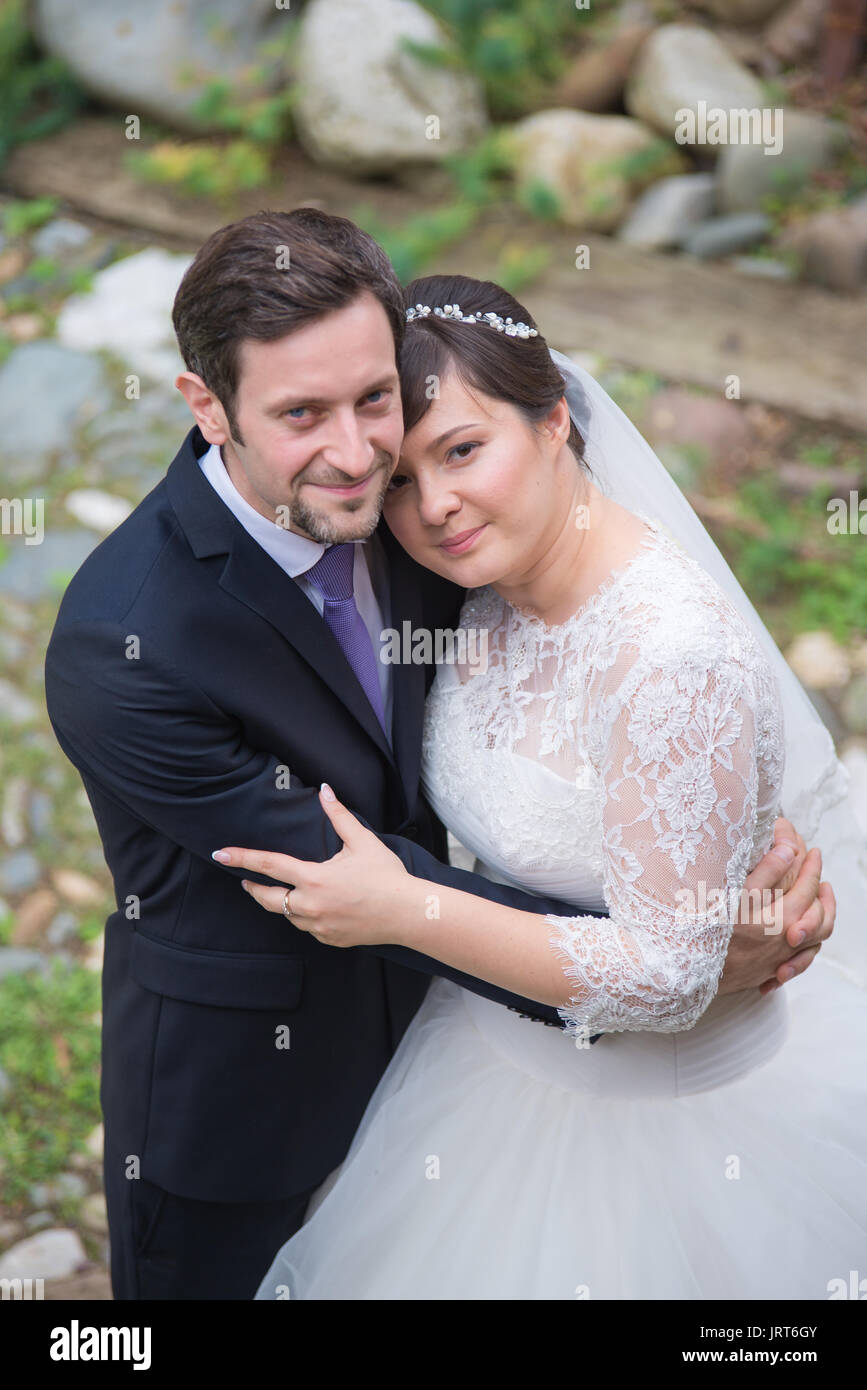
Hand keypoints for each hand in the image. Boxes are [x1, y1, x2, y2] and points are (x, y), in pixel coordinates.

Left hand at [211, 784, 410, 946]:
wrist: (408, 914)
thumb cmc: (387, 876)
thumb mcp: (362, 842)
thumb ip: (339, 815)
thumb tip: (324, 790)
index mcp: (314, 879)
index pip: (269, 865)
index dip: (242, 858)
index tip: (221, 854)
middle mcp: (310, 905)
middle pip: (267, 898)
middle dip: (253, 888)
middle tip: (245, 881)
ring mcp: (318, 926)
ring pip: (288, 914)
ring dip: (284, 902)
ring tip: (288, 891)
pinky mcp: (328, 939)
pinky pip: (308, 927)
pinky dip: (306, 916)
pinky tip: (318, 907)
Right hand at [717, 817, 834, 996]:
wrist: (689, 970)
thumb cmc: (708, 930)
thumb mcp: (736, 895)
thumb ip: (766, 871)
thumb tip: (790, 851)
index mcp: (782, 919)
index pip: (807, 889)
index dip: (812, 867)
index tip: (814, 852)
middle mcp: (786, 942)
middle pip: (820, 917)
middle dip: (823, 894)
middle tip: (821, 878)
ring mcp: (778, 960)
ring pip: (815, 941)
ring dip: (821, 920)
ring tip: (817, 906)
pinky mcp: (767, 972)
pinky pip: (800, 961)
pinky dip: (807, 947)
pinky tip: (799, 939)